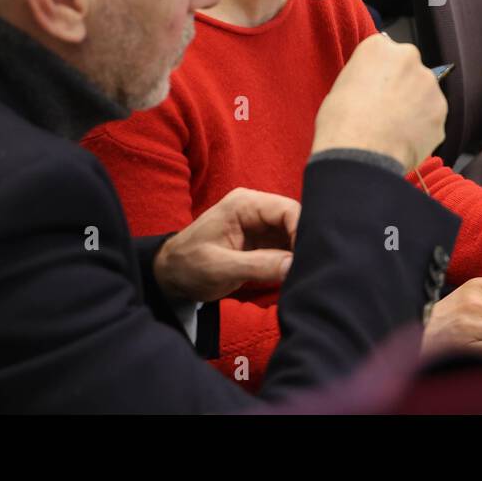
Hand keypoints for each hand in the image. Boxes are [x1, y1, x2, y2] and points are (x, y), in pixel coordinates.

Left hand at [153, 187, 298, 301]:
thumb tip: (293, 266)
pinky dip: (293, 261)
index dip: (304, 232)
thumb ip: (258, 266)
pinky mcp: (263, 242)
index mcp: (244, 204)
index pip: (288, 210)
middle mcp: (256, 209)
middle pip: (296, 221)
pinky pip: (287, 247)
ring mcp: (261, 225)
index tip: (309, 260)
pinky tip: (296, 276)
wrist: (171, 275)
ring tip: (304, 275)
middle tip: (310, 271)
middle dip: (305, 244)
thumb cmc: (188, 266)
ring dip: (301, 254)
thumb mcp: (220, 268)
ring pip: (295, 235)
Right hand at [311, 33, 445, 172]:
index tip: (374, 85)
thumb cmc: (342, 124)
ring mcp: (429, 85)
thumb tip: (372, 86)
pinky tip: (403, 139)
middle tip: (385, 108)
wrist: (361, 156)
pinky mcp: (441, 111)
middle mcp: (409, 59)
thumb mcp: (341, 88)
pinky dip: (422, 127)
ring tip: (393, 128)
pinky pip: (431, 117)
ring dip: (414, 106)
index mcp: (379, 48)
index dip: (379, 72)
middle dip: (401, 86)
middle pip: (408, 69)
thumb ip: (364, 77)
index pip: (384, 51)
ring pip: (423, 93)